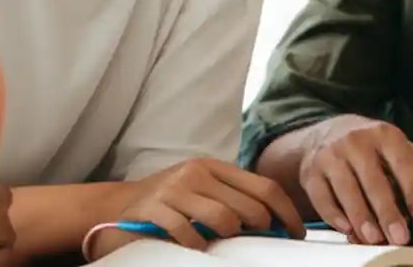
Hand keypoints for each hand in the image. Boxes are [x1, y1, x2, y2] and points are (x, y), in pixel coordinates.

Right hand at [88, 158, 303, 259]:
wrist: (115, 204)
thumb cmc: (171, 201)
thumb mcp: (204, 189)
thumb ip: (234, 197)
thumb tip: (276, 220)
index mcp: (216, 167)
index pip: (266, 188)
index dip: (287, 212)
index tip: (297, 233)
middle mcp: (198, 173)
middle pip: (250, 206)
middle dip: (262, 228)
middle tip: (261, 240)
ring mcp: (175, 189)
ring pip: (224, 219)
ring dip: (230, 236)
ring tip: (222, 240)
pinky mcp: (153, 208)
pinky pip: (188, 232)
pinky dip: (197, 244)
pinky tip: (196, 246)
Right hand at [299, 115, 412, 245]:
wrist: (326, 133)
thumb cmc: (371, 145)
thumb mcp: (398, 149)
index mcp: (384, 134)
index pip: (403, 163)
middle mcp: (356, 141)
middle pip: (373, 181)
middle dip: (387, 212)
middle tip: (400, 238)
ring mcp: (330, 156)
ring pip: (346, 190)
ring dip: (361, 218)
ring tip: (374, 239)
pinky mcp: (310, 173)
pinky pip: (322, 198)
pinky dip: (334, 216)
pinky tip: (348, 230)